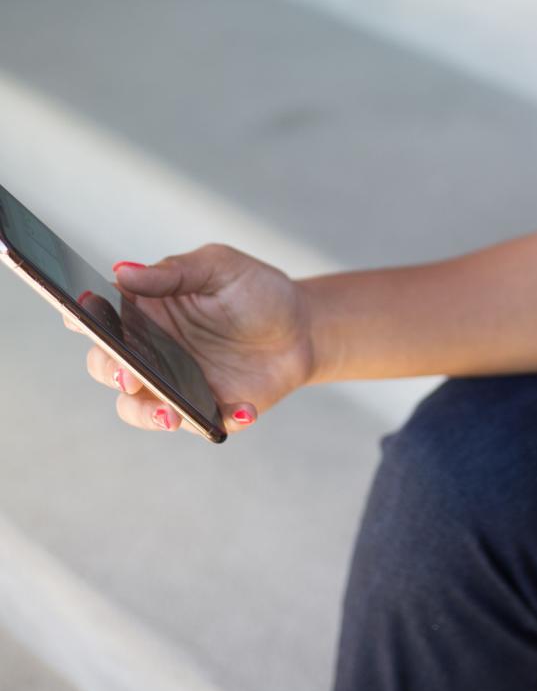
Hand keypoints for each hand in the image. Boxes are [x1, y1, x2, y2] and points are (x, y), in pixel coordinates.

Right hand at [64, 243, 314, 435]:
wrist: (302, 328)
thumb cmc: (255, 291)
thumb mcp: (220, 267)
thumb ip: (174, 271)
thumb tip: (123, 271)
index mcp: (146, 310)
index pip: (100, 314)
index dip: (82, 316)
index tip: (80, 317)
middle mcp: (150, 350)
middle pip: (107, 365)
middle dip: (110, 371)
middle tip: (128, 373)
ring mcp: (174, 383)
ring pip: (137, 407)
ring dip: (147, 413)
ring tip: (173, 412)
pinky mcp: (205, 410)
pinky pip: (198, 423)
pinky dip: (219, 419)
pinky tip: (243, 408)